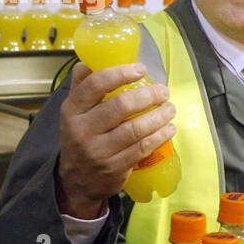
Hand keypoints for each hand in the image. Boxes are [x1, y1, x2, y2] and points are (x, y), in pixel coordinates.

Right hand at [56, 62, 175, 218]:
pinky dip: (159, 136)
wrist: (75, 181)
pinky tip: (169, 129)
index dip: (120, 73)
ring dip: (159, 116)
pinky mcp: (115, 167)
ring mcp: (99, 150)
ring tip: (170, 108)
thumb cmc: (80, 137)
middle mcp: (83, 129)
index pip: (95, 85)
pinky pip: (142, 148)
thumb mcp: (73, 112)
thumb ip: (82, 87)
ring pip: (135, 129)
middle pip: (121, 106)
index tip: (141, 69)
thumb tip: (89, 61)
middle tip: (163, 91)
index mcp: (72, 110)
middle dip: (148, 95)